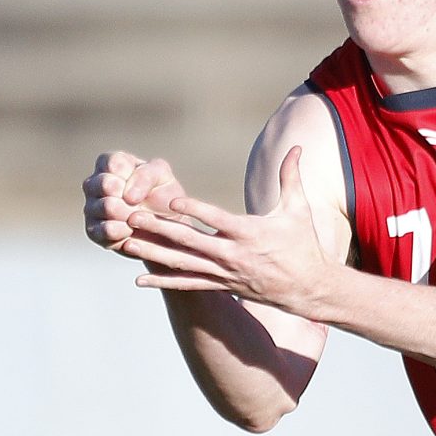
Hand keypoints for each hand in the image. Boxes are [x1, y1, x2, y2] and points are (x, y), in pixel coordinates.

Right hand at [83, 151, 189, 249]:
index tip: (146, 185)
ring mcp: (90, 207)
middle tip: (141, 204)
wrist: (167, 225)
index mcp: (108, 164)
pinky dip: (124, 231)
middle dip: (130, 196)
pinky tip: (132, 230)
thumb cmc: (163, 193)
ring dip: (129, 214)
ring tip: (138, 217)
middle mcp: (94, 183)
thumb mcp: (161, 175)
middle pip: (105, 184)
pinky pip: (105, 230)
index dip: (133, 177)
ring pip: (106, 207)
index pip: (114, 164)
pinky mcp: (93, 231)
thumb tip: (128, 197)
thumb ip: (146, 174)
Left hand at [118, 147, 333, 315]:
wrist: (309, 289)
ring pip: (182, 263)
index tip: (170, 200)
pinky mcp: (221, 286)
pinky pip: (187, 285)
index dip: (193, 210)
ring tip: (126, 243)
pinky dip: (163, 282)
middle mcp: (233, 255)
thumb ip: (291, 177)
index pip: (216, 219)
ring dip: (153, 253)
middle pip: (190, 241)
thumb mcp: (299, 209)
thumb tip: (295, 146)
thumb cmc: (304, 245)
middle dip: (158, 228)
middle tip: (131, 216)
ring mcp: (225, 273)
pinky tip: (140, 279)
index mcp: (250, 233)